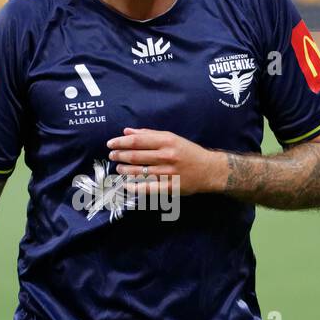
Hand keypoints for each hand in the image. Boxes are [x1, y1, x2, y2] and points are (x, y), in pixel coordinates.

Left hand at [106, 127, 225, 195]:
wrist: (209, 170)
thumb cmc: (188, 152)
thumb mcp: (171, 138)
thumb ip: (149, 134)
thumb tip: (126, 131)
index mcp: (167, 141)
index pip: (137, 141)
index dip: (121, 142)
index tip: (110, 144)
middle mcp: (167, 156)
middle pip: (136, 156)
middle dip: (120, 156)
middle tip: (112, 156)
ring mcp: (168, 172)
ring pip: (140, 172)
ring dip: (125, 170)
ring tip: (118, 168)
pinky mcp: (170, 187)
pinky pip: (148, 188)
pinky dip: (135, 187)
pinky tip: (126, 185)